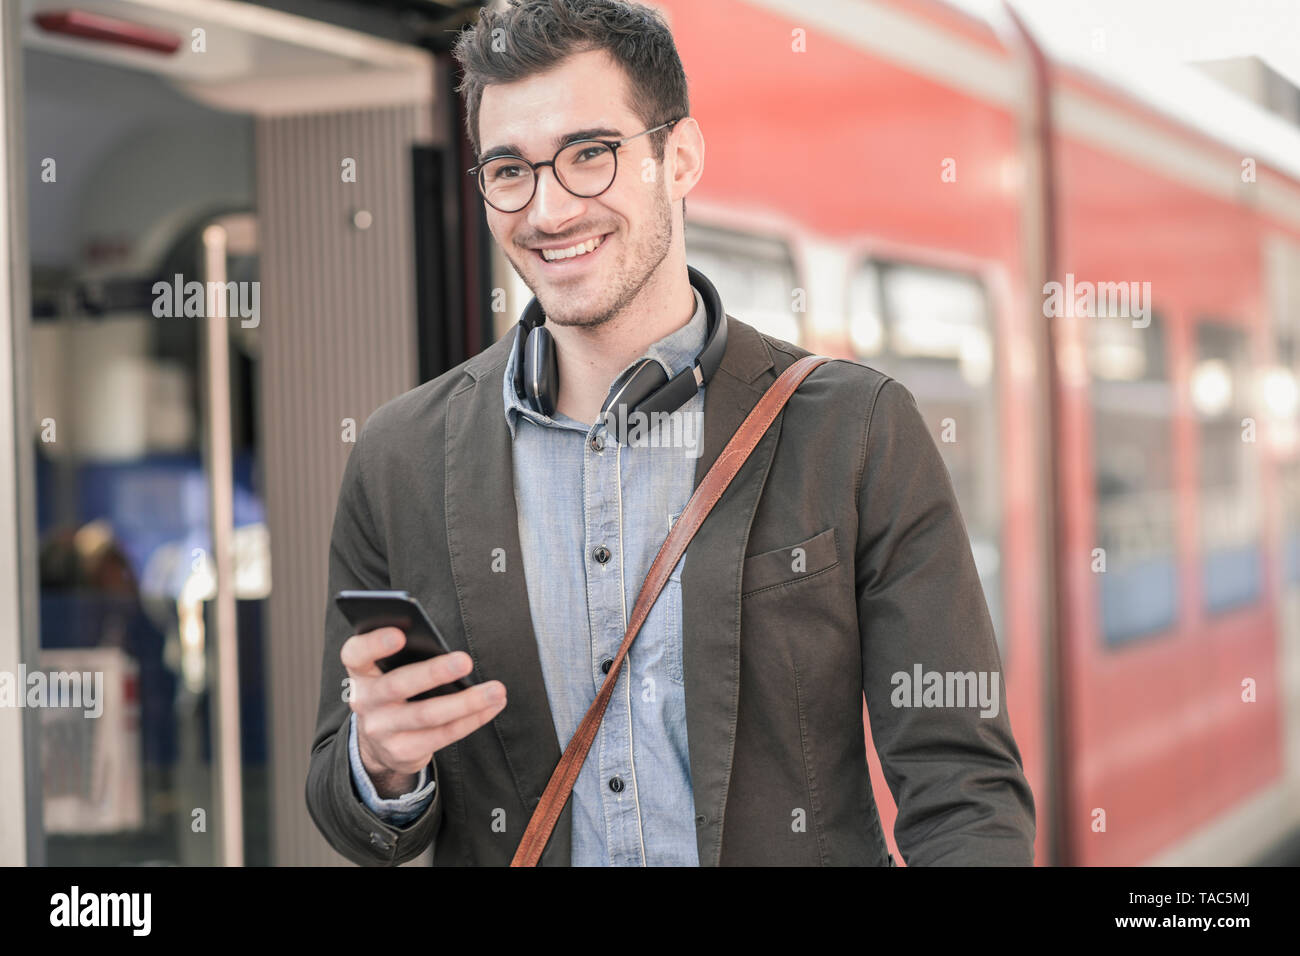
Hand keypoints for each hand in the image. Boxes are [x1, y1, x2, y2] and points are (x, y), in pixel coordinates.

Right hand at [342, 627, 505, 797]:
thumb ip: (407, 656)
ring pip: (427, 715)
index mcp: (361, 672)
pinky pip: (443, 735)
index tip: (399, 634)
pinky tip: (492, 706)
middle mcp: (365, 701)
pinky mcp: (402, 751)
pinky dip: (472, 719)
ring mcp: (381, 729)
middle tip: (465, 660)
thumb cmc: (396, 689)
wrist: (380, 742)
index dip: (374, 643)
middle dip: (433, 672)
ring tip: (496, 689)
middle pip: (398, 685)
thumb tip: (445, 647)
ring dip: (466, 702)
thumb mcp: (389, 671)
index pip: (356, 654)